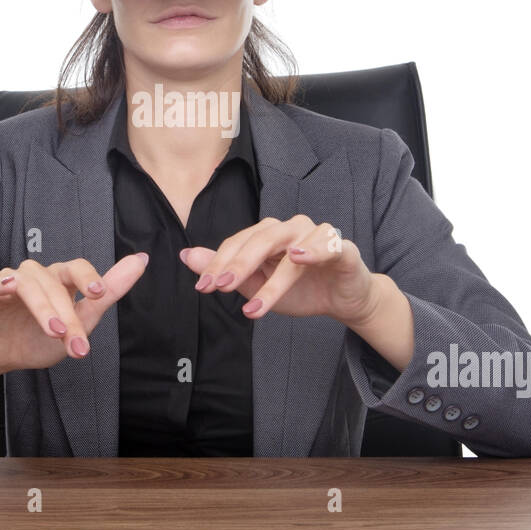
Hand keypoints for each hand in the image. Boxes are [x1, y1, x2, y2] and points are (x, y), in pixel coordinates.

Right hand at [0, 253, 148, 377]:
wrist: (0, 358)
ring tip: (54, 330)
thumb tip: (141, 259)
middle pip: (56, 280)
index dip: (90, 278)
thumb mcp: (77, 326)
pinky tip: (8, 287)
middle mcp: (38, 276)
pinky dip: (0, 282)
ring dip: (44, 308)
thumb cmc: (39, 339)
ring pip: (30, 284)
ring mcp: (11, 281)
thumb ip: (106, 297)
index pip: (78, 269)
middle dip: (68, 312)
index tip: (100, 293)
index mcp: (61, 281)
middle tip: (74, 339)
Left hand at [179, 215, 380, 326]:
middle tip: (222, 287)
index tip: (203, 287)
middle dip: (238, 264)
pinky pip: (328, 244)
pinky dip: (314, 249)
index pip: (238, 243)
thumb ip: (228, 271)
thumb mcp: (258, 285)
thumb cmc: (301, 289)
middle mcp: (291, 228)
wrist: (343, 299)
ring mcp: (317, 234)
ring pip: (289, 248)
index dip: (218, 263)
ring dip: (272, 279)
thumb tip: (187, 257)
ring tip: (256, 300)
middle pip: (260, 239)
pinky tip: (298, 257)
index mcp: (269, 234)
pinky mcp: (342, 247)